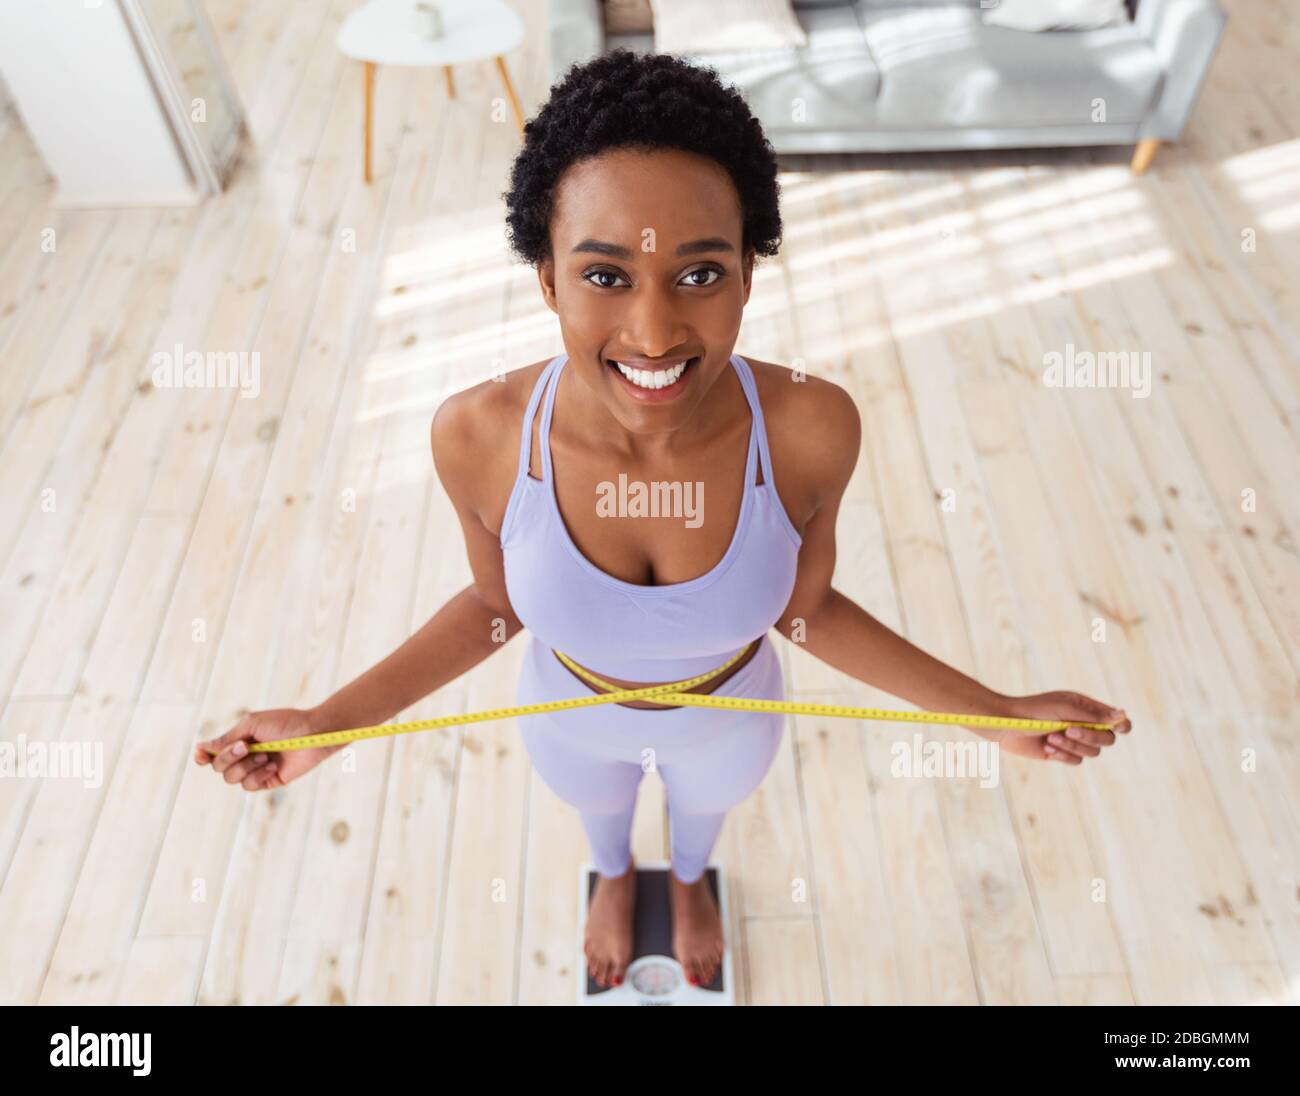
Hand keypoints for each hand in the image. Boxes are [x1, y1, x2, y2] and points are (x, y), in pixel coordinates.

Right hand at [193, 707, 337, 790]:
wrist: (314, 733)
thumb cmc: (285, 723)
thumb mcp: (252, 724)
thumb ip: (227, 737)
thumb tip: (201, 747)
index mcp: (240, 739)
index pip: (213, 753)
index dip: (203, 756)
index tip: (201, 756)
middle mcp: (245, 756)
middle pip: (218, 767)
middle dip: (228, 757)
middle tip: (246, 746)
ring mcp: (256, 769)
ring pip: (232, 778)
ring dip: (246, 766)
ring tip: (266, 754)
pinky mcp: (268, 781)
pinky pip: (249, 786)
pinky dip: (258, 775)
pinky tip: (273, 765)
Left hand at [967, 691, 1131, 764]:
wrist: (1006, 724)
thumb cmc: (1033, 710)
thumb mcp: (1064, 708)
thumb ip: (1093, 715)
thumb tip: (1122, 716)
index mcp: (1085, 707)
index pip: (1114, 718)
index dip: (1122, 725)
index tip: (1120, 729)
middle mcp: (1082, 723)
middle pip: (1107, 739)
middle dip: (1090, 737)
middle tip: (1069, 730)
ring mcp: (1072, 740)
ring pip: (1092, 752)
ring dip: (1072, 747)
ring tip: (1050, 737)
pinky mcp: (1061, 753)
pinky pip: (1076, 761)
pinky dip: (1063, 756)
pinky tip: (1047, 747)